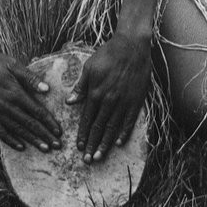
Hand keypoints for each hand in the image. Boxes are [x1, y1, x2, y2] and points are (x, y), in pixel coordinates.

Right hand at [0, 50, 60, 150]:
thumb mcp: (13, 65)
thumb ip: (30, 78)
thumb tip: (47, 89)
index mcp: (15, 93)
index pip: (37, 111)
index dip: (49, 122)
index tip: (59, 132)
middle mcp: (5, 106)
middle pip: (29, 124)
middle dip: (45, 135)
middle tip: (57, 146)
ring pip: (17, 130)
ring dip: (32, 140)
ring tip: (44, 148)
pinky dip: (10, 140)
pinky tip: (20, 147)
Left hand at [72, 32, 149, 160]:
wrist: (132, 46)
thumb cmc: (108, 54)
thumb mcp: (89, 67)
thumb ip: (80, 86)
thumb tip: (69, 102)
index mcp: (95, 92)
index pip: (87, 119)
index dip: (83, 134)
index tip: (79, 147)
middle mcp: (109, 100)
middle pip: (99, 127)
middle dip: (92, 145)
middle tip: (87, 160)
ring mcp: (124, 101)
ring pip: (113, 127)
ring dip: (106, 144)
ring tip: (100, 156)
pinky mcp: (136, 99)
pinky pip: (129, 120)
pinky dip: (124, 132)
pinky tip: (119, 143)